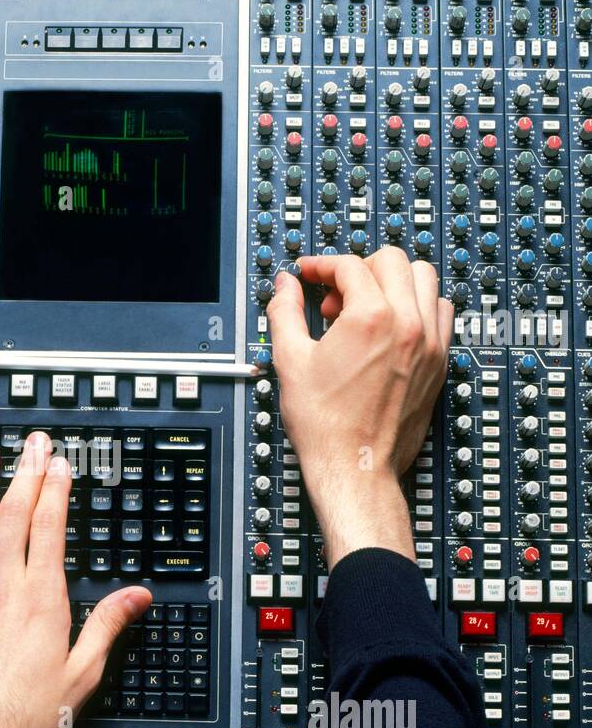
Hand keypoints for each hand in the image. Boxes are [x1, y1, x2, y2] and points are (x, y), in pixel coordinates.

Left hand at [0, 432, 151, 727]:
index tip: (59, 463)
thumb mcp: (82, 674)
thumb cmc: (25, 715)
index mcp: (41, 600)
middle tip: (30, 442)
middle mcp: (2, 589)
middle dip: (24, 473)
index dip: (55, 489)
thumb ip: (108, 626)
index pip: (49, 527)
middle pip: (14, 516)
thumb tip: (138, 597)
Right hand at [265, 248, 451, 569]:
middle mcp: (409, 325)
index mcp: (372, 318)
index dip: (321, 265)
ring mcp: (431, 344)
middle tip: (334, 294)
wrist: (356, 467)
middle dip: (358, 267)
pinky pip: (441, 313)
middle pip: (393, 261)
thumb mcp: (291, 361)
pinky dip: (420, 306)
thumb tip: (286, 287)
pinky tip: (394, 325)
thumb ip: (285, 313)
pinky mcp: (439, 364)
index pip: (350, 266)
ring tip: (366, 304)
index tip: (308, 275)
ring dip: (394, 280)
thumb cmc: (326, 425)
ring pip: (426, 279)